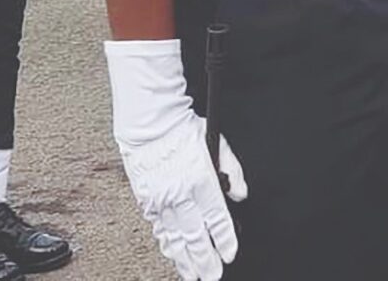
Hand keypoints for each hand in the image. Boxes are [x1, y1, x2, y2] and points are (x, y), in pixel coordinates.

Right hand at [105, 40, 246, 280]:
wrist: (149, 123)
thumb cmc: (186, 129)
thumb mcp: (219, 144)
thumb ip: (232, 171)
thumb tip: (240, 194)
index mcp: (201, 180)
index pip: (216, 219)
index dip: (225, 240)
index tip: (231, 255)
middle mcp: (180, 195)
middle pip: (194, 236)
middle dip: (205, 260)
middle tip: (212, 276)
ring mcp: (160, 200)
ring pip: (174, 239)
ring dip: (184, 260)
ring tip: (193, 275)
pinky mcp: (147, 201)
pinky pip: (159, 230)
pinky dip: (167, 245)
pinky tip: (173, 255)